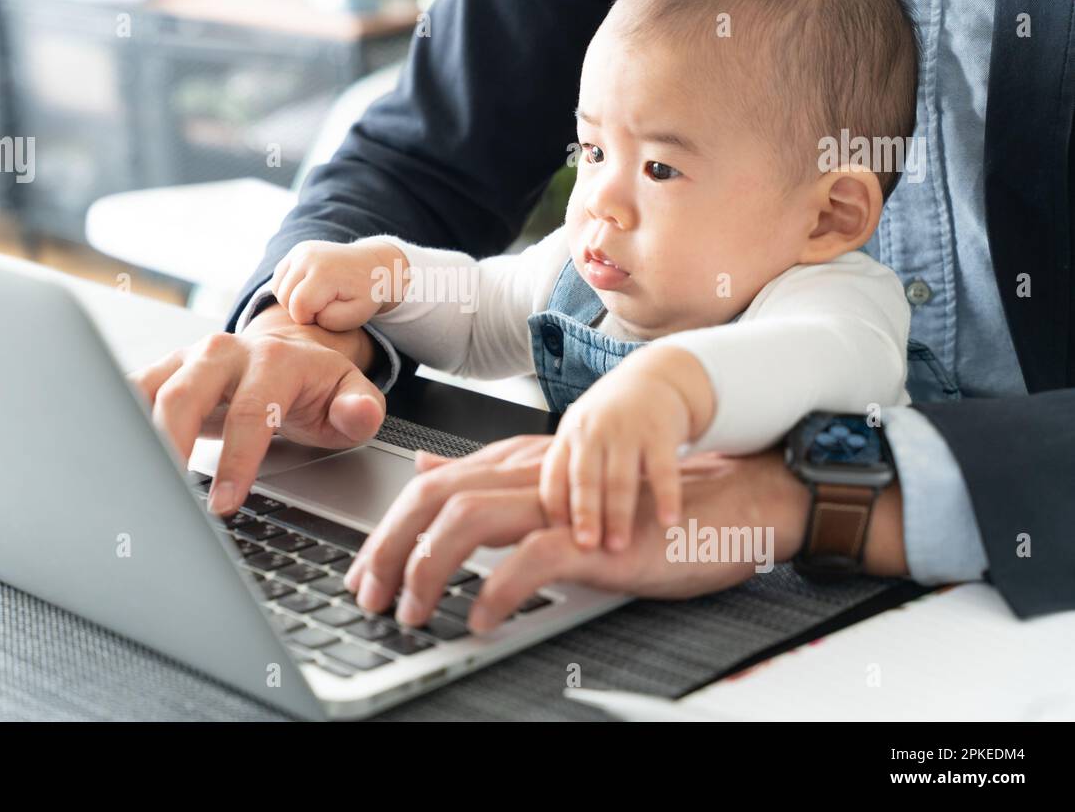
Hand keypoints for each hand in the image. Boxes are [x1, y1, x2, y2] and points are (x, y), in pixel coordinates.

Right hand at [129, 303, 385, 513]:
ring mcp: (189, 358)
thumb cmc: (316, 386)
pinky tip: (103, 452)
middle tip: (163, 495)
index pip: (252, 412)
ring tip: (125, 480)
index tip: (226, 503)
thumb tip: (357, 414)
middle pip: (185, 394)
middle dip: (170, 445)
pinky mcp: (163, 369)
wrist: (289, 351)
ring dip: (131, 433)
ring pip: (147, 390)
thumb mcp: (351, 395)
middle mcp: (225, 352)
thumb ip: (359, 409)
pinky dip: (112, 418)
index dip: (237, 461)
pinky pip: (128, 391)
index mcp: (275, 360)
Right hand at [272, 239, 405, 330]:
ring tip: (317, 300)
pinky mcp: (296, 251)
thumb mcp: (357, 314)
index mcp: (324, 271)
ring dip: (293, 300)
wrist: (373, 266)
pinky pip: (279, 279)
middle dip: (301, 310)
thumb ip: (331, 319)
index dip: (309, 319)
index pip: (299, 307)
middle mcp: (307, 256)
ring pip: (278, 289)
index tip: (327, 315)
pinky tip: (310, 291)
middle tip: (324, 308)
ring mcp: (300, 250)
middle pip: (284, 298)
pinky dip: (290, 289)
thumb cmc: (366, 294)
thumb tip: (307, 312)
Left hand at [347, 435, 820, 632]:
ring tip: (414, 611)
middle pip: (434, 495)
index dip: (386, 529)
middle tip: (371, 595)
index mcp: (516, 466)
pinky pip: (532, 556)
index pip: (430, 485)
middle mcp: (530, 476)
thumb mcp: (551, 485)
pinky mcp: (595, 536)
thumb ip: (485, 476)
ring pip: (468, 517)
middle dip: (389, 546)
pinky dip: (497, 589)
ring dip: (428, 568)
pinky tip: (481, 619)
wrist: (721, 503)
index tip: (365, 573)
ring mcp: (561, 503)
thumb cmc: (635, 504)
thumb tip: (425, 469)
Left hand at [539, 345, 714, 551]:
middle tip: (586, 548)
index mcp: (570, 436)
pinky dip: (666, 497)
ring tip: (618, 546)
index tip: (554, 536)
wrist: (656, 378)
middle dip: (585, 515)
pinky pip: (663, 470)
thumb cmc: (611, 417)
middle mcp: (595, 432)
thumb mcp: (581, 434)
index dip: (554, 505)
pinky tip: (668, 521)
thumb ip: (567, 471)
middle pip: (585, 479)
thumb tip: (551, 524)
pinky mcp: (660, 433)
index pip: (554, 474)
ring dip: (619, 515)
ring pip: (621, 478)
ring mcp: (627, 431)